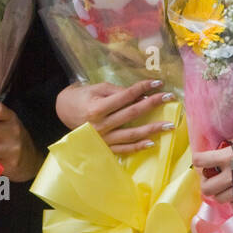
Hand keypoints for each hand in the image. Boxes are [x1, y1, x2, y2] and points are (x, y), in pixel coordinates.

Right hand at [55, 80, 175, 155]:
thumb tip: (140, 96)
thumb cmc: (81, 97)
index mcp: (97, 107)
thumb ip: (117, 92)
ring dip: (152, 129)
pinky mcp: (104, 148)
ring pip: (131, 134)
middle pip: (132, 113)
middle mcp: (100, 124)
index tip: (158, 83)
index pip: (125, 96)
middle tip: (169, 98)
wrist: (63, 113)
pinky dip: (138, 147)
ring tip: (169, 125)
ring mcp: (103, 138)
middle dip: (152, 104)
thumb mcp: (96, 88)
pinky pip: (123, 149)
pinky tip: (152, 143)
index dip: (143, 88)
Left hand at [193, 111, 232, 203]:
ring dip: (219, 192)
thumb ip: (230, 147)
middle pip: (207, 188)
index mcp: (231, 156)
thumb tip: (219, 151)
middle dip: (205, 183)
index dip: (197, 161)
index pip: (201, 161)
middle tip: (209, 178)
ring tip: (224, 186)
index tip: (199, 161)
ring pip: (221, 199)